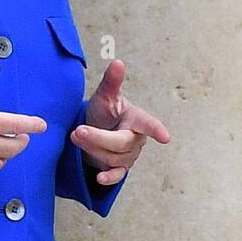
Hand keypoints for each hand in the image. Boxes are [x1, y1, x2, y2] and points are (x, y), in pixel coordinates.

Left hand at [72, 60, 170, 185]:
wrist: (95, 130)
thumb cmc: (104, 112)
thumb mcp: (105, 95)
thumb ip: (112, 81)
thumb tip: (118, 63)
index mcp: (136, 118)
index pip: (147, 123)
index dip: (156, 129)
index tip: (165, 137)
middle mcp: (136, 138)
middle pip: (120, 142)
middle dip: (98, 137)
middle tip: (78, 131)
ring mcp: (129, 155)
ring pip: (112, 157)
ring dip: (92, 148)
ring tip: (76, 136)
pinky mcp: (119, 168)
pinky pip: (117, 175)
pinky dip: (109, 178)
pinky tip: (99, 178)